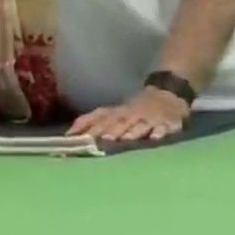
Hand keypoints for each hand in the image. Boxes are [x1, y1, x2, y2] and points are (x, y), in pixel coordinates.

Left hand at [68, 85, 189, 141]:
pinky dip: (160, 132)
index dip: (88, 128)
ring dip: (132, 131)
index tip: (75, 139)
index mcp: (117, 113)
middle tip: (100, 141)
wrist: (167, 93)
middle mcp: (131, 114)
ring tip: (125, 139)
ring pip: (140, 124)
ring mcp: (149, 118)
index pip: (100, 119)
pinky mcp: (167, 122)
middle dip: (110, 131)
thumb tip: (67, 134)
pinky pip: (164, 127)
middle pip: (119, 122)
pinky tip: (156, 138)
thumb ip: (89, 121)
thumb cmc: (132, 109)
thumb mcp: (110, 112)